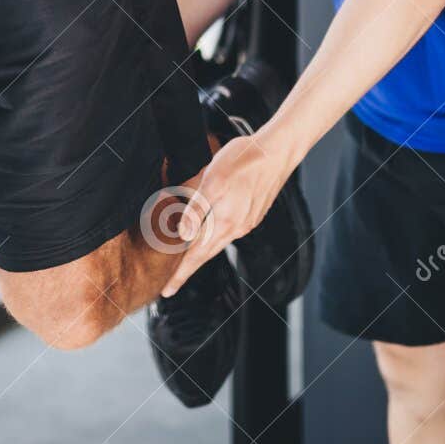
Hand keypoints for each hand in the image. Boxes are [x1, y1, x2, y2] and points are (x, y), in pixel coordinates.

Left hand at [161, 130, 295, 296]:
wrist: (277, 151)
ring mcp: (248, 221)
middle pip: (207, 253)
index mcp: (225, 223)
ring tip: (186, 256)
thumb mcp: (212, 181)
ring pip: (218, 240)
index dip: (181, 274)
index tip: (167, 291)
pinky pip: (229, 229)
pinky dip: (215, 234)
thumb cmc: (243, 161)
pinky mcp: (254, 213)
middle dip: (188, 268)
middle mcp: (237, 228)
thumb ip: (196, 209)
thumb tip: (183, 234)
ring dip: (201, 250)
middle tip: (172, 283)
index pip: (196, 256)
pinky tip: (210, 229)